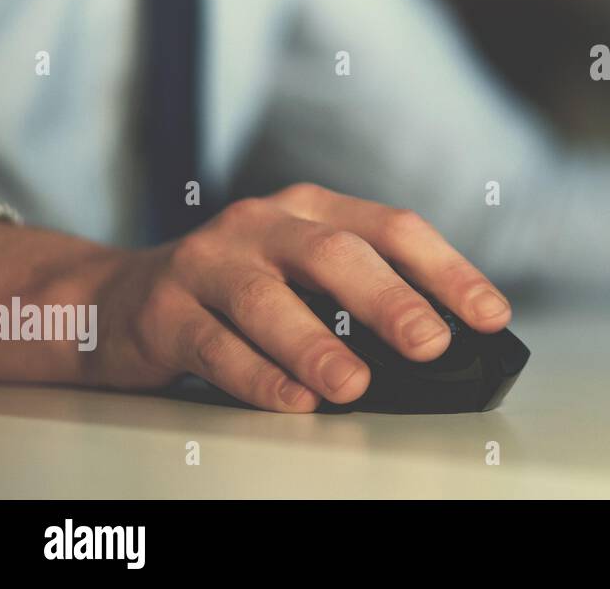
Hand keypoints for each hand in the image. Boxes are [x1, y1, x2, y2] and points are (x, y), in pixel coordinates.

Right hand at [82, 183, 509, 411]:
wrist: (119, 295)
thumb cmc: (237, 287)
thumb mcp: (301, 271)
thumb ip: (360, 295)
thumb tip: (440, 344)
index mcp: (311, 209)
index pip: (393, 228)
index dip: (447, 270)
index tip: (489, 315)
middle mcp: (262, 224)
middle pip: (335, 254)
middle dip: (390, 300)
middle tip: (430, 344)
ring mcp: (208, 262)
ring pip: (267, 299)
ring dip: (317, 345)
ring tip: (355, 385)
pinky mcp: (164, 310)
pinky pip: (215, 345)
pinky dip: (258, 376)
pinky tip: (293, 400)